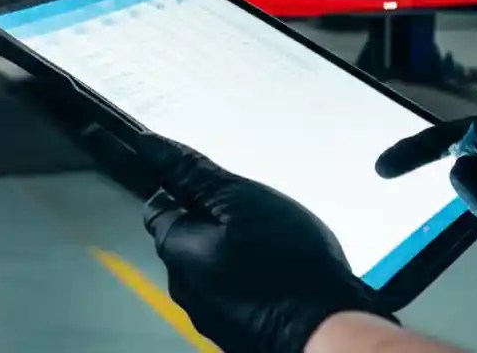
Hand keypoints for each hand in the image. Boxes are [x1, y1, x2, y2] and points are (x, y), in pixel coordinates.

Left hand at [139, 135, 383, 352]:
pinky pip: (236, 291)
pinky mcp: (236, 328)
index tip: (211, 180)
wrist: (325, 329)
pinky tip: (281, 272)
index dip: (184, 185)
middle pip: (189, 236)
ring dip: (235, 250)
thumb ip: (192, 172)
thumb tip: (151, 146)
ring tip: (275, 243)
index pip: (160, 205)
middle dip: (215, 219)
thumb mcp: (239, 199)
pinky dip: (251, 278)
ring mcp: (209, 313)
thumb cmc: (287, 265)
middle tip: (255, 211)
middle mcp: (184, 286)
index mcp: (176, 248)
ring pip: (214, 265)